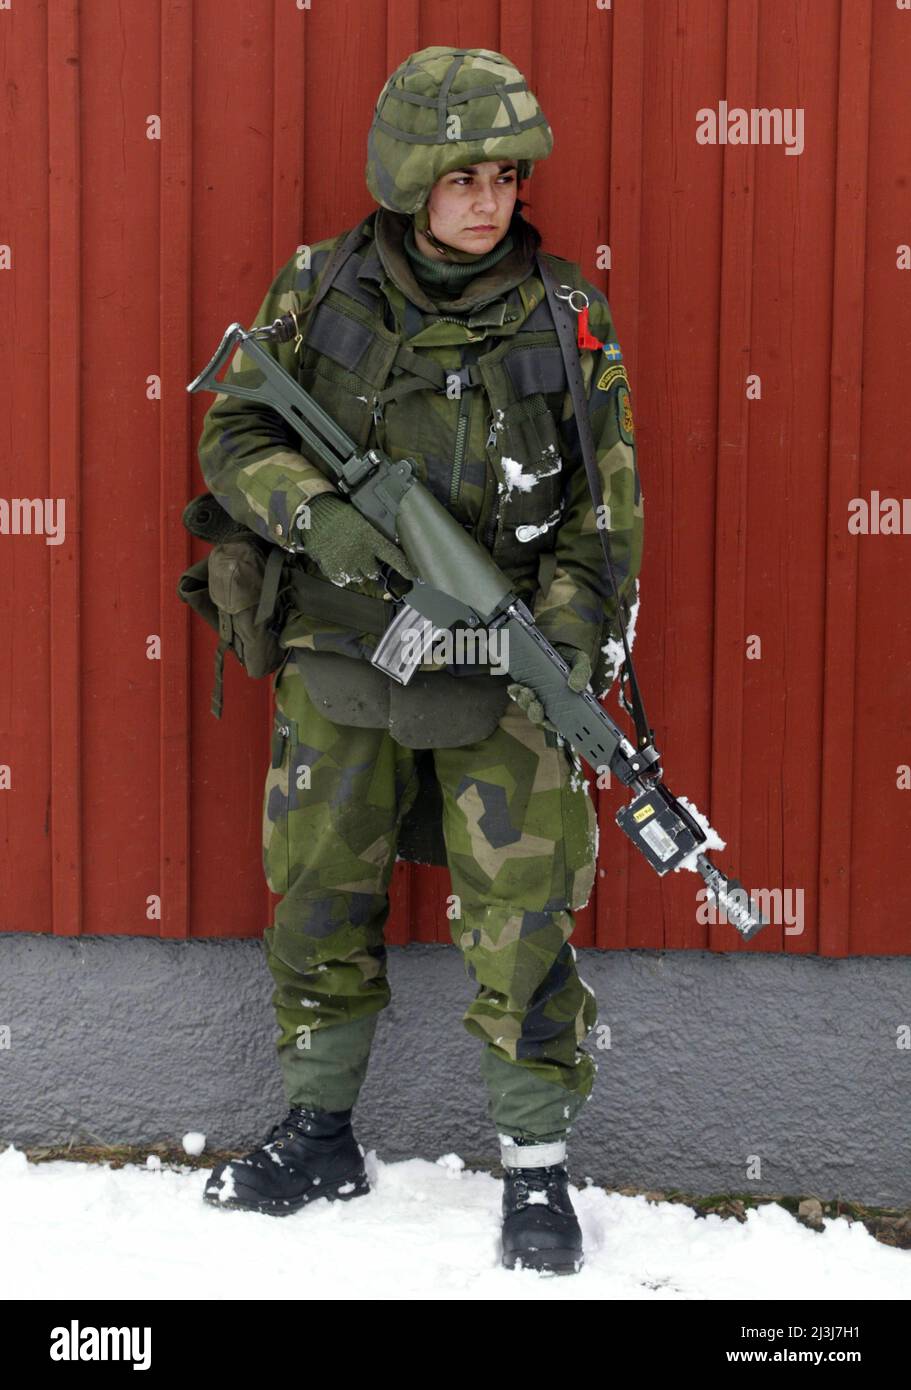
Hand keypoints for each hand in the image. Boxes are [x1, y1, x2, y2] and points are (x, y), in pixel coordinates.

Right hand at [293, 494, 415, 585]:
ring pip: (357, 577)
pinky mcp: (334, 570)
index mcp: (372, 540)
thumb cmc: (339, 514)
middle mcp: (363, 555)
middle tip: (360, 556)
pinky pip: (342, 580)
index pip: (394, 557)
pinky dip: (341, 574)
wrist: (315, 516)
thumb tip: (378, 548)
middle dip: (368, 566)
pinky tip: (336, 561)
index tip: (412, 575)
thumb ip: (371, 537)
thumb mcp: (361, 522)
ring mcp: (348, 565)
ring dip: (354, 570)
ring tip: (345, 557)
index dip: (404, 568)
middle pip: (373, 572)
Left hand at [506, 645, 592, 731]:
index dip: (553, 725)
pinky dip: (515, 692)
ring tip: (525, 690)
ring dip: (524, 702)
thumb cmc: (569, 654)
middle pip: (541, 716)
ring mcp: (536, 694)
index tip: (548, 720)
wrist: (554, 640)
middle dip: (535, 713)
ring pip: (527, 706)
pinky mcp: (524, 685)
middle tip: (534, 703)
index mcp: (567, 701)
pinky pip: (517, 694)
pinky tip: (514, 687)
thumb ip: (582, 672)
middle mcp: (550, 701)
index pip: (560, 721)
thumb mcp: (580, 660)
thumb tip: (576, 687)